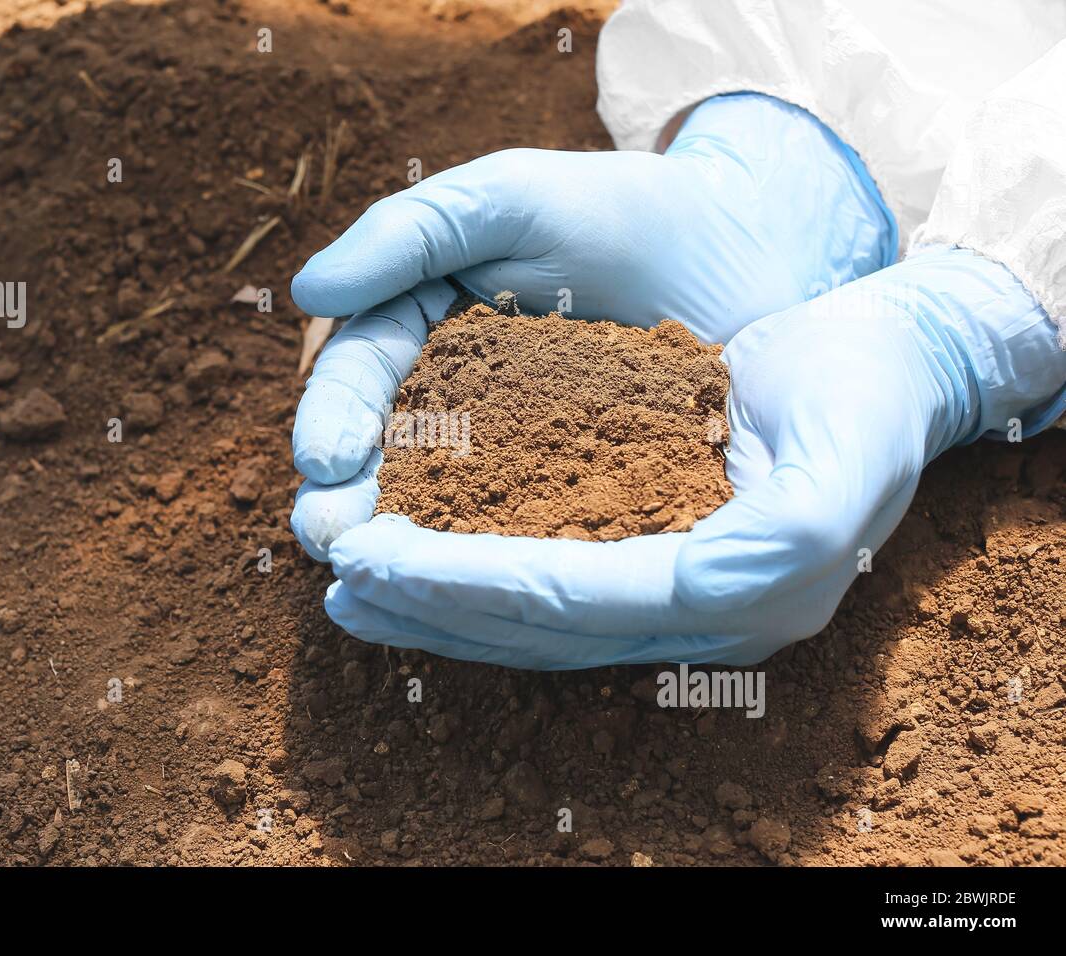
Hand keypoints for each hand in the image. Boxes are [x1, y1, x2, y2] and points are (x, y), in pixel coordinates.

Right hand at [291, 93, 896, 558]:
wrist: (749, 253)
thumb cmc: (627, 212)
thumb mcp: (512, 200)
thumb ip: (411, 232)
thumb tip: (310, 291)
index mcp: (428, 333)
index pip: (363, 376)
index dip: (336, 417)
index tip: (325, 459)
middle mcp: (464, 405)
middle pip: (394, 463)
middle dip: (356, 505)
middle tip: (333, 542)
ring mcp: (521, 462)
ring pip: (455, 518)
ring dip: (412, 557)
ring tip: (379, 584)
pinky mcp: (587, 506)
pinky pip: (536, 543)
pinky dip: (502, 574)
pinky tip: (476, 602)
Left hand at [319, 247, 1065, 667]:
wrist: (888, 375)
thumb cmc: (866, 393)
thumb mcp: (848, 453)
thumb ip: (789, 528)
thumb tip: (696, 586)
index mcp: (744, 593)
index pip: (573, 598)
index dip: (463, 583)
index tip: (367, 555)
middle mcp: (704, 620)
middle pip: (538, 626)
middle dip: (432, 605)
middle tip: (338, 578)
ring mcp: (678, 606)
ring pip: (535, 624)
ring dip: (440, 611)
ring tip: (351, 592)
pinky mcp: (655, 571)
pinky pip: (552, 592)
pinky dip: (478, 583)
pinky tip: (416, 567)